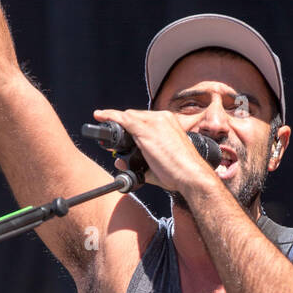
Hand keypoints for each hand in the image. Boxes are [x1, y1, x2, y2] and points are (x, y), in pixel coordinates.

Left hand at [92, 108, 215, 193]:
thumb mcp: (158, 165)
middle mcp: (163, 119)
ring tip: (101, 128)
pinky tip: (100, 116)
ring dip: (114, 123)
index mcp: (169, 124)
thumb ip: (139, 164)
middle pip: (134, 117)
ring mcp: (155, 122)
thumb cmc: (181, 173)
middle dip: (121, 126)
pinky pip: (124, 120)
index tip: (121, 130)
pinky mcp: (147, 130)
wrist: (192, 176)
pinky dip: (110, 117)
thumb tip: (121, 162)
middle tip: (107, 137)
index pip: (144, 120)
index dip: (129, 125)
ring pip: (128, 117)